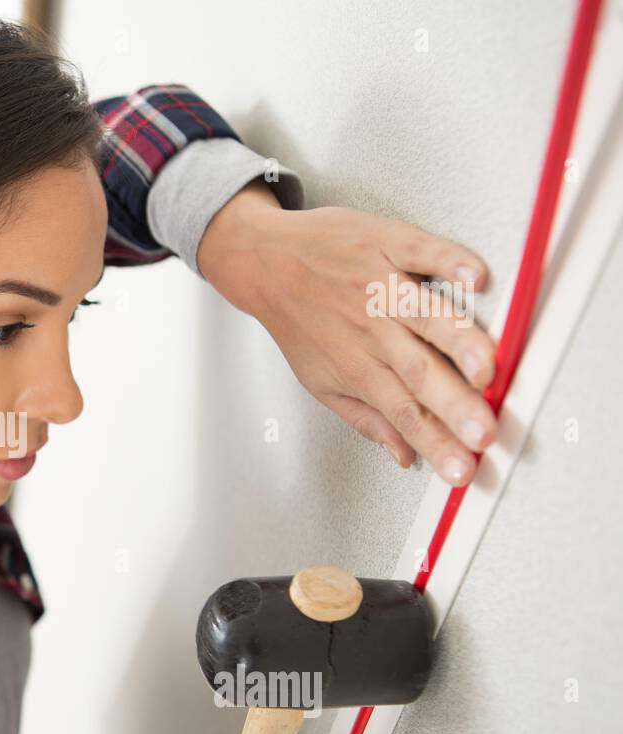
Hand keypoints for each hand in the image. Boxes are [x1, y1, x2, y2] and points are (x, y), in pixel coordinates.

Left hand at [198, 180, 498, 486]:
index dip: (436, 444)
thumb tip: (404, 455)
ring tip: (486, 370)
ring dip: (458, 344)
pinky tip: (474, 279)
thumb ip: (366, 418)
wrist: (266, 262)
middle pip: (420, 374)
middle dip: (455, 407)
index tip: (464, 469)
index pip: (405, 415)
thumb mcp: (319, 380)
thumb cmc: (299, 320)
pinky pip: (423, 253)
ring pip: (427, 319)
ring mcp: (380, 288)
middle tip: (485, 433)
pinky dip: (449, 263)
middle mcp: (372, 332)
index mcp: (359, 368)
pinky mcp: (386, 244)